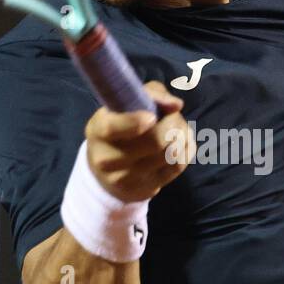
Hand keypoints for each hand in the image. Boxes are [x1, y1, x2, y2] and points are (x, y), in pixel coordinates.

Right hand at [85, 80, 192, 202]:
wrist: (108, 173)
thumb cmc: (122, 126)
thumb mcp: (126, 104)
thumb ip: (151, 94)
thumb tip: (175, 105)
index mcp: (98, 130)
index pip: (113, 128)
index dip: (135, 121)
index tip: (152, 117)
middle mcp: (107, 158)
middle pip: (155, 141)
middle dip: (174, 124)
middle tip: (174, 118)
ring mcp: (126, 178)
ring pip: (171, 153)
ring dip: (182, 136)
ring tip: (178, 130)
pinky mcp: (144, 189)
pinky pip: (177, 166)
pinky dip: (186, 151)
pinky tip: (181, 144)